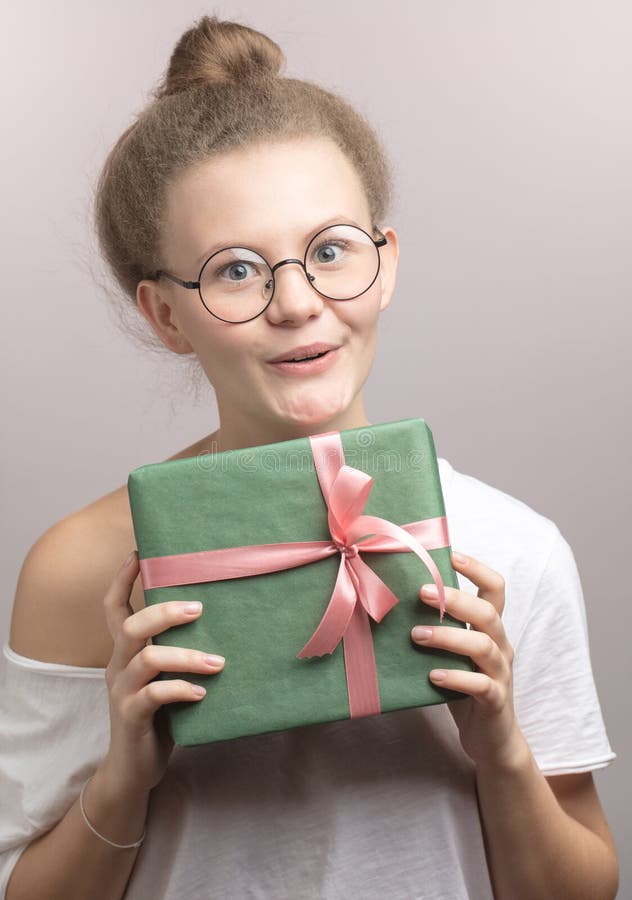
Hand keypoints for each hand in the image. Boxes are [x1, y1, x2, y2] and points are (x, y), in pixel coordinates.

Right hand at [101, 550, 224, 794]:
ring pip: (148, 660)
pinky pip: (154, 696)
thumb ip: (177, 650)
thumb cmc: (159, 715)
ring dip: (187, 656)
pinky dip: (181, 689)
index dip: (121, 578)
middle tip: (199, 608)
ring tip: (219, 663)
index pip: (113, 607)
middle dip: (164, 612)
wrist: (135, 770)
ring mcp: (122, 692)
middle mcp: (117, 665)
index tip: (138, 552)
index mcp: (124, 651)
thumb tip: (220, 617)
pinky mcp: (131, 717)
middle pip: (131, 626)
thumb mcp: (164, 677)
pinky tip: (202, 693)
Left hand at [412, 551, 526, 768]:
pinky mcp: (495, 701)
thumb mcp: (452, 653)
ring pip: (484, 646)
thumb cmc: (462, 688)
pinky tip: (431, 676)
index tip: (453, 555)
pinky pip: (480, 685)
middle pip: (488, 612)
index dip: (478, 569)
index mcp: (491, 629)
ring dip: (448, 637)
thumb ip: (437, 627)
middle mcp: (501, 646)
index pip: (495, 588)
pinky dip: (455, 678)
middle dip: (454, 600)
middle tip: (421, 593)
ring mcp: (501, 674)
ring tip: (417, 636)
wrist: (490, 740)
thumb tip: (392, 599)